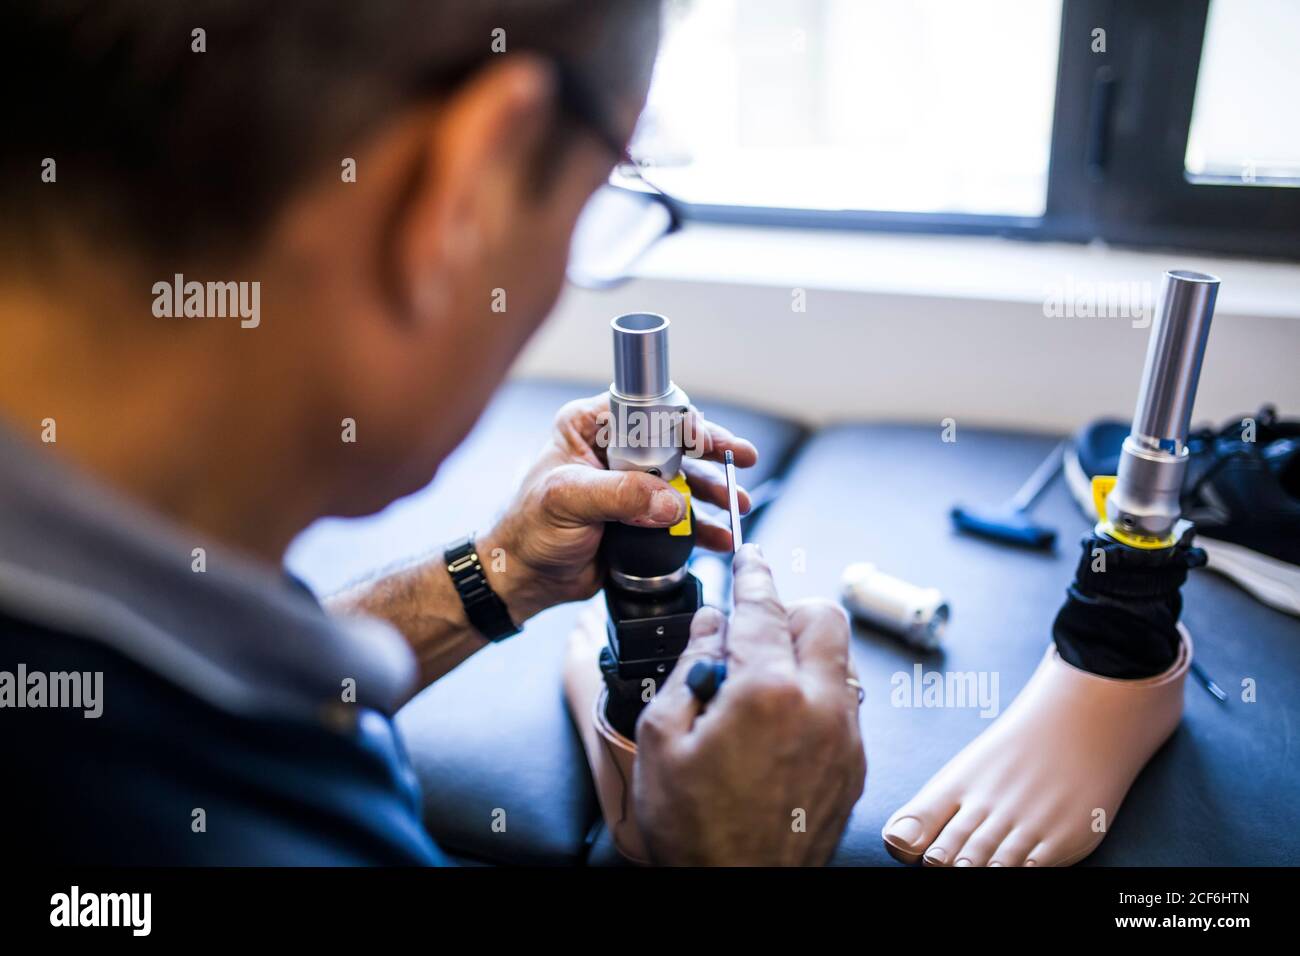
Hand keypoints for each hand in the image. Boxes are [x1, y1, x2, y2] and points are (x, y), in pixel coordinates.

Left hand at [480, 393, 756, 622]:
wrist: (523, 578)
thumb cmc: (527, 530)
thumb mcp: (568, 501)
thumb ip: (620, 496)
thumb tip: (670, 501)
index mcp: (591, 429)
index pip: (648, 412)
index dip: (685, 423)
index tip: (713, 440)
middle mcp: (613, 452)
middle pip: (675, 444)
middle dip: (712, 456)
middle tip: (741, 464)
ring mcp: (627, 485)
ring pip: (683, 479)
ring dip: (713, 493)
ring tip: (737, 506)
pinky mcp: (637, 517)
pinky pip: (677, 515)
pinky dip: (702, 525)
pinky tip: (719, 537)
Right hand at [633, 544, 865, 865]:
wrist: (740, 893)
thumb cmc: (695, 830)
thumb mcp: (661, 739)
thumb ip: (689, 668)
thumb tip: (711, 626)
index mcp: (767, 692)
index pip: (763, 608)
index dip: (753, 574)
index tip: (750, 557)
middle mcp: (819, 706)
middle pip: (824, 617)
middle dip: (789, 609)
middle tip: (752, 629)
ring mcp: (845, 736)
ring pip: (839, 659)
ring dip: (803, 652)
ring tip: (759, 683)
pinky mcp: (854, 764)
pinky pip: (843, 702)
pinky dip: (814, 692)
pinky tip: (777, 721)